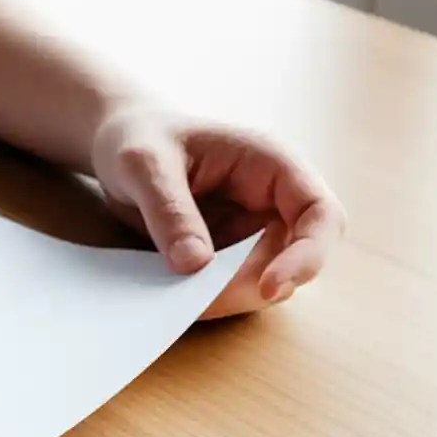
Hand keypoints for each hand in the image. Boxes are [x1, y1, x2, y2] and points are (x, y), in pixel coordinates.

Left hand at [91, 107, 345, 318]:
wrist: (115, 145)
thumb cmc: (137, 137)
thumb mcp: (143, 163)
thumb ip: (168, 208)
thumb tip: (196, 264)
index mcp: (270, 164)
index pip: (321, 214)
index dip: (308, 255)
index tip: (269, 286)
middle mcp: (271, 201)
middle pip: (293, 261)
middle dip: (251, 286)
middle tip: (196, 299)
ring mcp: (250, 232)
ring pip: (262, 282)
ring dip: (226, 298)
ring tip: (174, 296)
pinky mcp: (225, 256)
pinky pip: (229, 289)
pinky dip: (206, 299)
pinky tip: (170, 296)